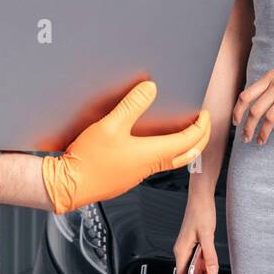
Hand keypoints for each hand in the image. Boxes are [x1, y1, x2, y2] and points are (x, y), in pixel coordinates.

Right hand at [42, 80, 210, 214]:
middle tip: (203, 124)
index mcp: (152, 154)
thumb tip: (151, 88)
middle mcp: (150, 166)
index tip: (205, 113)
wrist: (68, 185)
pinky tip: (154, 144)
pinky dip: (167, 152)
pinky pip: (157, 164)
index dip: (201, 126)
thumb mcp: (110, 125)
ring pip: (174, 161)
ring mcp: (140, 174)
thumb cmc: (88, 160)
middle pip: (188, 154)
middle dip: (200, 138)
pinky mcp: (128, 177)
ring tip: (184, 131)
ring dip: (185, 146)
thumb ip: (132, 105)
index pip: (189, 140)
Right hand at [173, 193, 218, 273]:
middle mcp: (181, 251)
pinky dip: (203, 265)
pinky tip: (210, 265)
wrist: (200, 197)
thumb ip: (210, 256)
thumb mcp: (207, 235)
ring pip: (192, 268)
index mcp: (181, 251)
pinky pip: (196, 260)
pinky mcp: (192, 244)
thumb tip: (212, 273)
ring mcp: (186, 247)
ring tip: (210, 273)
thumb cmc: (200, 213)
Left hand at [232, 35, 273, 143]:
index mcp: (270, 77)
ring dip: (263, 133)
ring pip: (270, 117)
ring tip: (261, 141)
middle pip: (255, 110)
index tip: (236, 123)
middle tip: (246, 138)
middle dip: (248, 128)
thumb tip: (260, 96)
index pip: (246, 96)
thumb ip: (272, 82)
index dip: (237, 111)